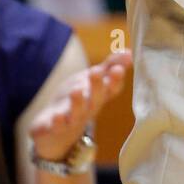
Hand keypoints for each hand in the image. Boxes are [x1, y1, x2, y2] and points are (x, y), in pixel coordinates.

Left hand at [29, 48, 132, 162]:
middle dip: (97, 86)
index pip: (112, 89)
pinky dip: (58, 122)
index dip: (115, 80)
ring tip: (77, 90)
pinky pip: (57, 126)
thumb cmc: (77, 101)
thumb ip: (109, 66)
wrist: (54, 132)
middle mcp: (88, 108)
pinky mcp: (54, 128)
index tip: (117, 69)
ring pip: (77, 112)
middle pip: (96, 99)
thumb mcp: (92, 81)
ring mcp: (72, 120)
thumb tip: (129, 52)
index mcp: (99, 96)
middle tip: (96, 71)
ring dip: (78, 102)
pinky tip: (57, 116)